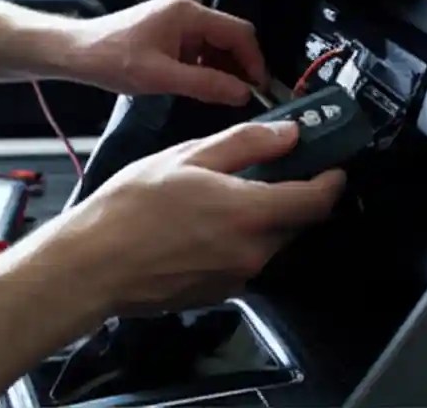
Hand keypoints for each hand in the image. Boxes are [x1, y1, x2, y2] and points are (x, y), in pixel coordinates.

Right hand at [49, 121, 345, 316]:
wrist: (93, 265)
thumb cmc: (131, 210)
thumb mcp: (188, 157)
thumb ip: (246, 143)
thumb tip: (288, 134)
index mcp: (251, 213)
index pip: (318, 200)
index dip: (332, 179)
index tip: (333, 164)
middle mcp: (253, 251)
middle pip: (296, 221)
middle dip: (293, 193)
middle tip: (271, 167)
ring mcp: (237, 276)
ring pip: (270, 240)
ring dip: (262, 216)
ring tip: (222, 193)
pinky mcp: (220, 292)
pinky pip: (244, 258)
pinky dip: (238, 237)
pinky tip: (203, 222)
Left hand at [69, 0, 266, 105]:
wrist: (75, 53)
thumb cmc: (109, 59)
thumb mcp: (161, 77)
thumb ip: (205, 85)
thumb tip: (241, 93)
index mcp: (187, 13)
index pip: (239, 32)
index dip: (254, 61)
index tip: (259, 87)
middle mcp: (185, 12)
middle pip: (229, 38)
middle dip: (240, 67)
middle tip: (244, 96)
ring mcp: (176, 22)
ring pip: (214, 46)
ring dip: (222, 70)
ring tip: (224, 96)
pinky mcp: (167, 34)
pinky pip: (198, 51)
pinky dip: (205, 69)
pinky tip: (202, 88)